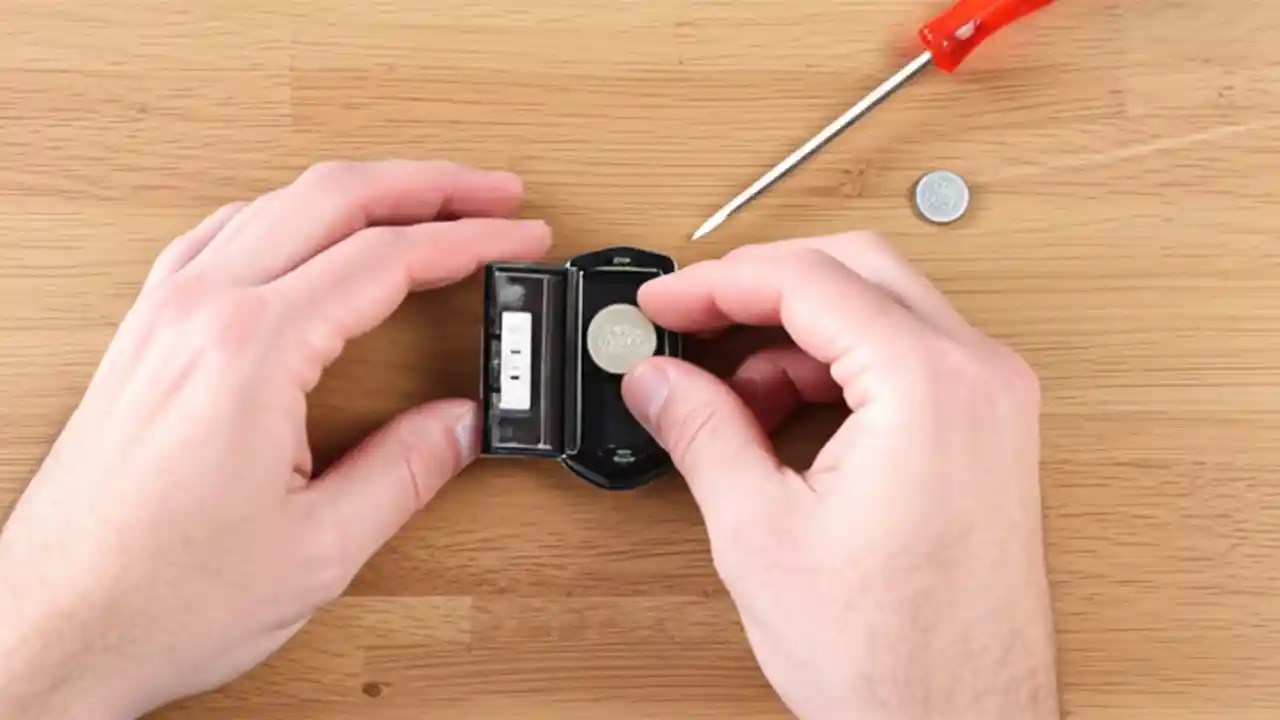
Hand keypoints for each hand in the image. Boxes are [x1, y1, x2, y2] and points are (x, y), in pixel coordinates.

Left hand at [0, 161, 550, 718]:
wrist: (51, 628)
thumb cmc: (156, 596)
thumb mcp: (319, 547)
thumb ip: (407, 471)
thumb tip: (463, 424)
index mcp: (251, 350)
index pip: (387, 258)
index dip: (470, 241)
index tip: (519, 238)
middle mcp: (200, 311)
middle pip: (334, 197)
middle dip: (430, 185)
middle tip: (494, 193)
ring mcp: (163, 314)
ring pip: (278, 202)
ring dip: (363, 191)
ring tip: (424, 201)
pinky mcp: (145, 334)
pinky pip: (225, 234)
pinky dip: (290, 215)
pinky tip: (312, 232)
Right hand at [622, 233, 1057, 718]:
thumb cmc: (893, 657)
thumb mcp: (762, 533)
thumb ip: (702, 432)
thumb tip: (659, 379)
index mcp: (928, 385)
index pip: (809, 279)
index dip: (720, 281)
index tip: (668, 303)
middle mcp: (978, 377)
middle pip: (853, 269)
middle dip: (760, 288)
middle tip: (691, 320)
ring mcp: (993, 402)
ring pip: (880, 308)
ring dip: (797, 332)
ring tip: (731, 393)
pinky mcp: (988, 432)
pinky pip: (906, 357)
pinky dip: (837, 366)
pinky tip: (783, 415)